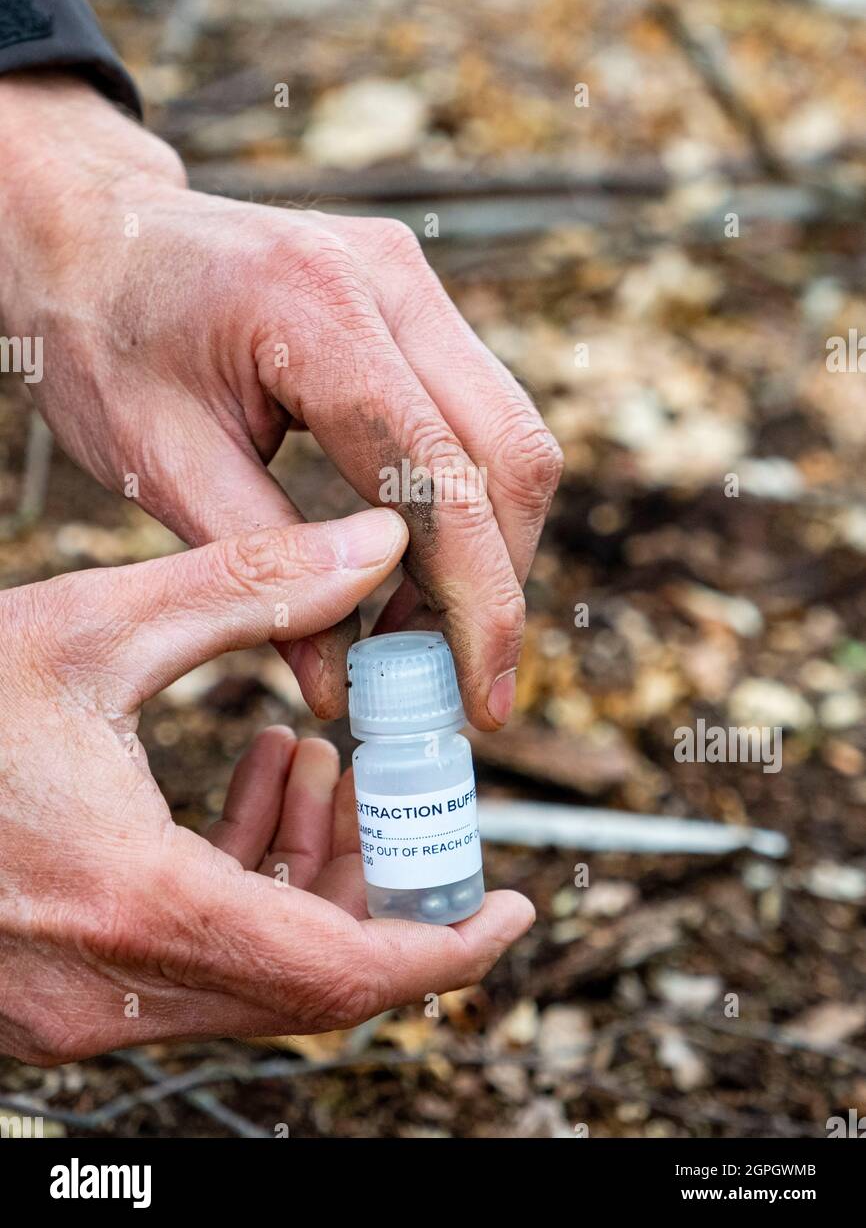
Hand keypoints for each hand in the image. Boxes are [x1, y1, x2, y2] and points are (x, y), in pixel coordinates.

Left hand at [0, 73, 562, 729]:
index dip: (476, 601)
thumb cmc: (99, 338)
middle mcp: (388, 280)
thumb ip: (260, 569)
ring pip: (509, 433)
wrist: (88, 234)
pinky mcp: (411, 297)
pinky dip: (463, 499)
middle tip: (456, 680)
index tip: (480, 698)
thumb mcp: (157, 465)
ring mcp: (409, 279)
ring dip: (487, 544)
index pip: (439, 477)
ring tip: (418, 631)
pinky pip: (473, 410)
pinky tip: (410, 562)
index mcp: (315, 313)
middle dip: (499, 581)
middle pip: (510, 453)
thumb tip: (340, 683)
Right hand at [0, 508, 533, 1064]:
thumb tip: (377, 544)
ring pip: (249, 968)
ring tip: (314, 755)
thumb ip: (249, 588)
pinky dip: (240, 881)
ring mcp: (75, 1006)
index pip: (339, 975)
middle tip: (400, 793)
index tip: (509, 910)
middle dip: (377, 886)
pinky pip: (188, 957)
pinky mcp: (53, 991)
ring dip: (307, 872)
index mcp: (135, 906)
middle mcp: (109, 988)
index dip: (444, 948)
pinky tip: (251, 775)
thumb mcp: (89, 627)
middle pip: (307, 978)